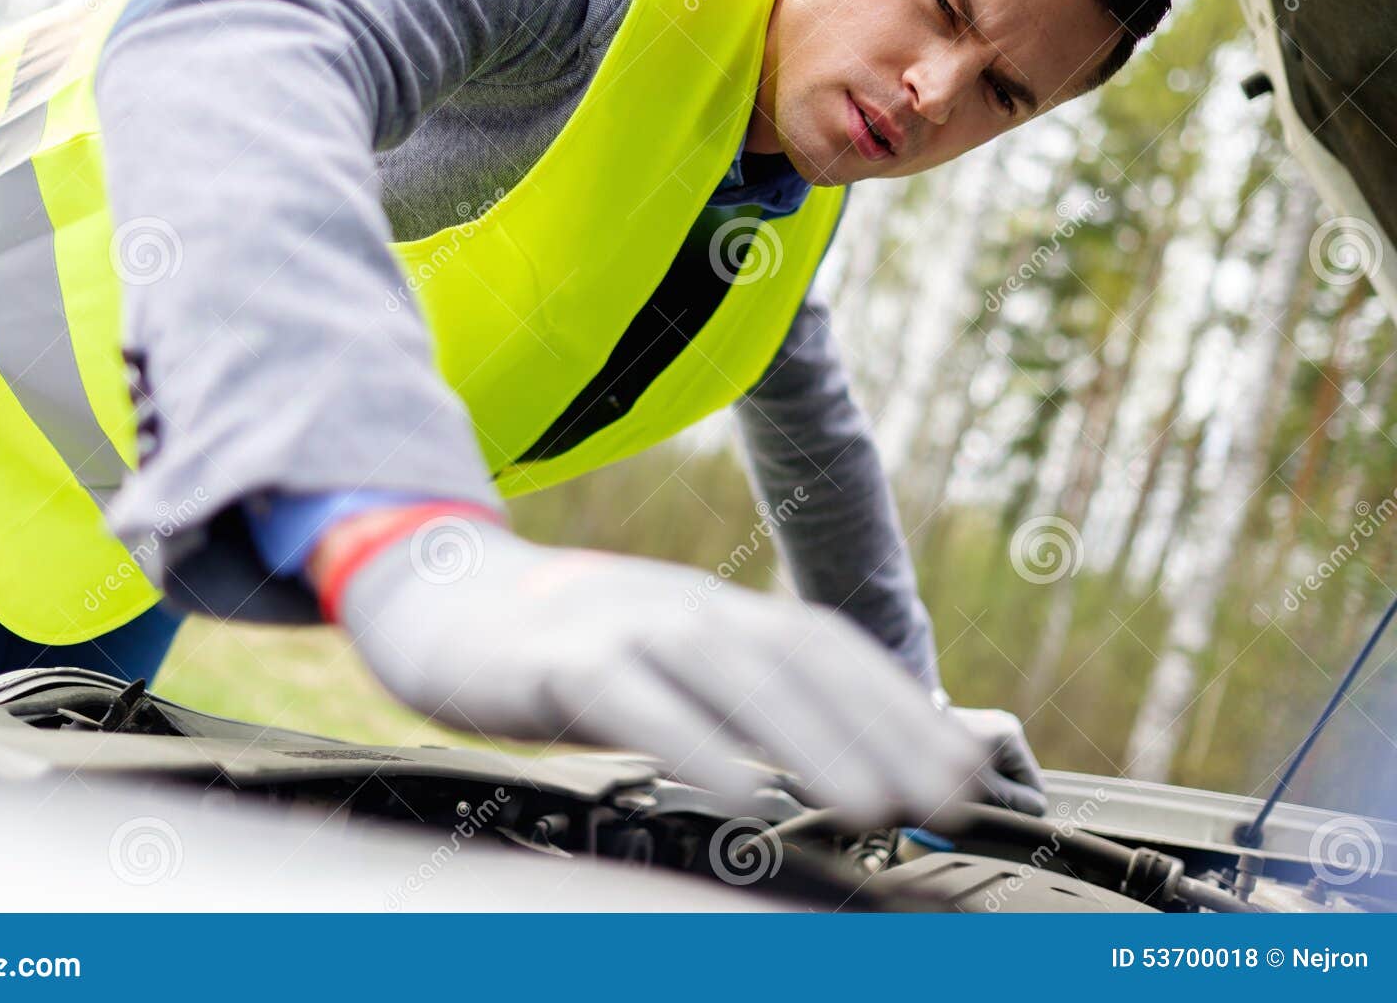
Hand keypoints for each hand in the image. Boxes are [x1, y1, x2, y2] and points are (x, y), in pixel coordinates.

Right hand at [337, 518, 984, 825]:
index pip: (827, 647)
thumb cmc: (563, 648)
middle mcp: (682, 606)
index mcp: (713, 609)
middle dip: (885, 728)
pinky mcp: (560, 658)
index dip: (901, 705)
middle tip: (948, 798)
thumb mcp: (659, 660)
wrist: (439, 595)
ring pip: (733, 675)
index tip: (962, 769)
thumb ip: (734, 697)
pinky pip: (636, 701)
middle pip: (800, 660)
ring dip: (812, 740)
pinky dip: (694, 744)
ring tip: (876, 805)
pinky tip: (739, 796)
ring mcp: (621, 624)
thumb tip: (836, 758)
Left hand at [945, 704, 1045, 815]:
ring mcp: (986, 727)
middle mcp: (1002, 726)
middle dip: (1000, 796)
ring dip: (984, 789)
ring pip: (1000, 775)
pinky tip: (953, 781)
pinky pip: (984, 766)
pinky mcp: (970, 732)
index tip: (992, 812)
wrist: (892, 733)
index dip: (1020, 807)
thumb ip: (1015, 802)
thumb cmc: (935, 763)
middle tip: (971, 801)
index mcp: (1010, 735)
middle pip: (1018, 780)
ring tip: (957, 790)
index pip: (1035, 786)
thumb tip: (1039, 807)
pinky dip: (972, 779)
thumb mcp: (981, 791)